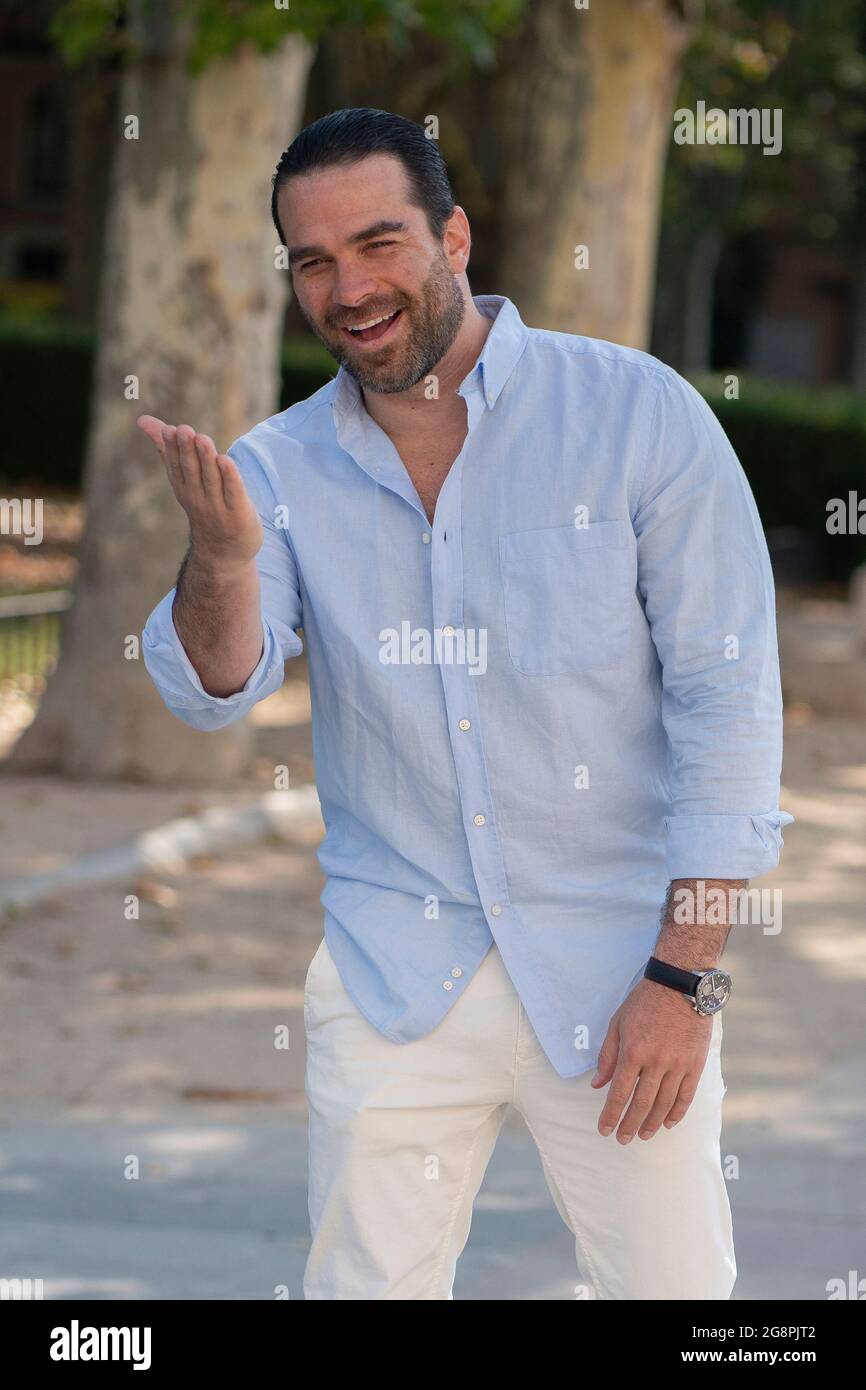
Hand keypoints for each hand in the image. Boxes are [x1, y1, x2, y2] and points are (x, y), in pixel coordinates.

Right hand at [137, 416, 262, 567]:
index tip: (168, 429)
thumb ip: (168, 448)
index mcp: (183, 486)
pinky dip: (230, 477)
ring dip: (206, 458)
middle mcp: (197, 496)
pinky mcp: (239, 512)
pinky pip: (233, 492)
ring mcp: (218, 506)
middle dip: (187, 450)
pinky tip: (226, 461)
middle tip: (184, 430)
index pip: (175, 465)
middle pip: (191, 470)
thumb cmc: (204, 505)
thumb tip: (143, 420)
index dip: (172, 448)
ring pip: (211, 478)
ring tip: (202, 439)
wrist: (224, 552)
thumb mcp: (184, 478)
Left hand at [591, 978, 712, 1142]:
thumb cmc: (644, 1002)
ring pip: (664, 1104)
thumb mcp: (617, 1023)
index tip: (604, 1130)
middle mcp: (655, 1062)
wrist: (680, 985)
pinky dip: (677, 1112)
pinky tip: (668, 1122)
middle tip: (623, 1139)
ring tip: (644, 1135)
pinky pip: (686, 1095)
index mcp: (633, 1052)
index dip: (611, 1115)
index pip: (619, 1093)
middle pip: (641, 1103)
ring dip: (652, 1123)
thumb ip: (607, 1055)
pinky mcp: (695, 1064)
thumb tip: (597, 1084)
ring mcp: (678, 1064)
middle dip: (630, 1125)